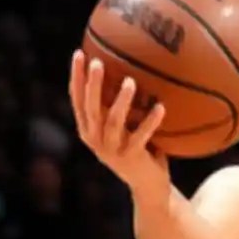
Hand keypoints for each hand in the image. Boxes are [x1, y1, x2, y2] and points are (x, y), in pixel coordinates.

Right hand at [70, 51, 168, 199]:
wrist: (147, 186)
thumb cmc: (138, 148)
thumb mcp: (123, 126)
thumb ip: (119, 105)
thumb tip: (130, 65)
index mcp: (88, 130)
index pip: (77, 100)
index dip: (76, 78)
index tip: (80, 53)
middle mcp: (96, 140)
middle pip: (91, 108)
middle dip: (92, 85)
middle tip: (98, 62)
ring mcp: (112, 151)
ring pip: (113, 122)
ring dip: (121, 101)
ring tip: (130, 81)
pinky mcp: (131, 159)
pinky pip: (141, 137)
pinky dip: (151, 122)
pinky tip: (161, 107)